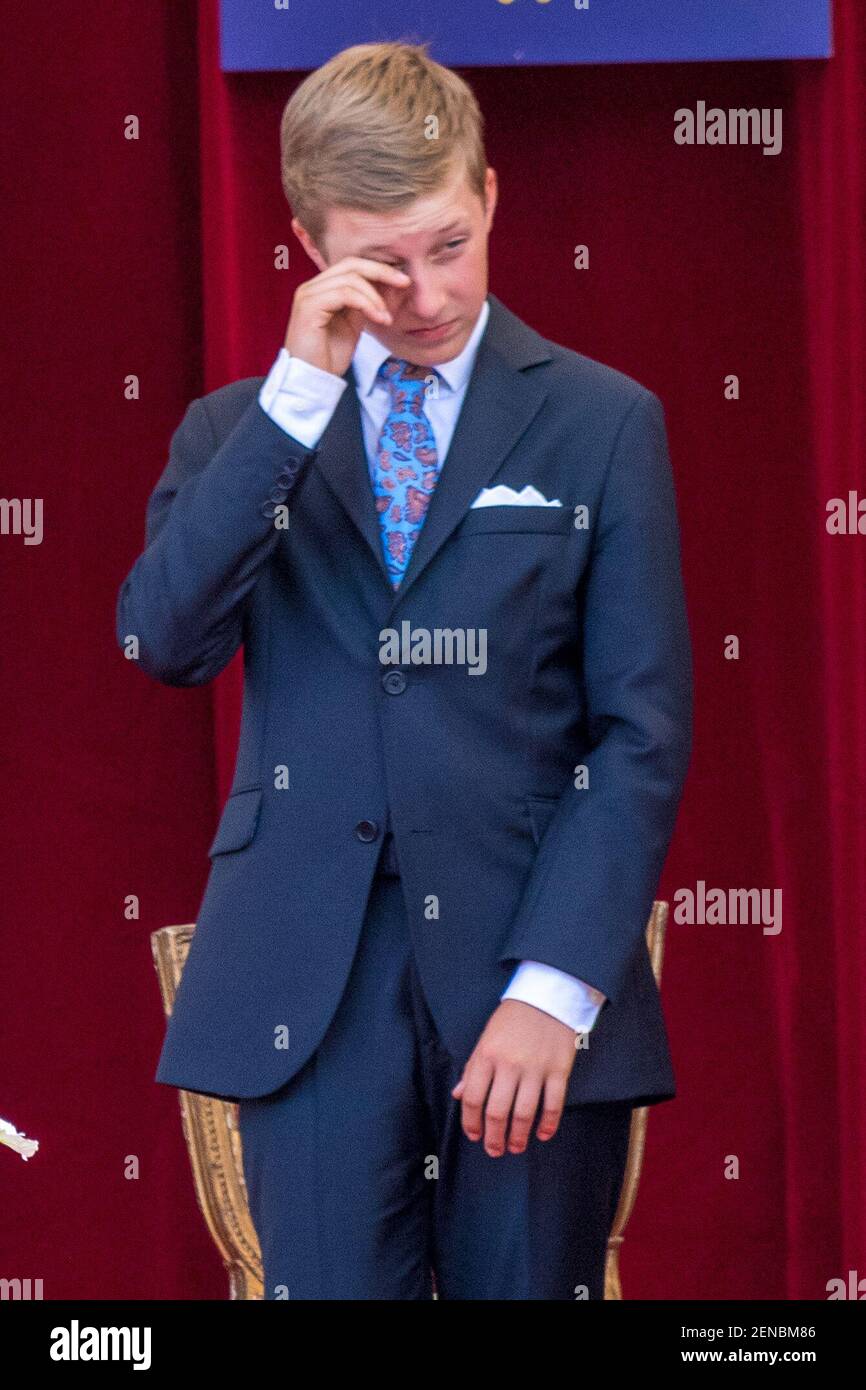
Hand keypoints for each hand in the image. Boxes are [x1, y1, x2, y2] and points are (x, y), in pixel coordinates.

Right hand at [283, 256, 410, 376]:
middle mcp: (311, 287)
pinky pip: (344, 294)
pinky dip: (366, 304)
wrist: (313, 380)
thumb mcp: (352, 324)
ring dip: (375, 297)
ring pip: (350, 279)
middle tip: (404, 283)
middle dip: (382, 272)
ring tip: (387, 317)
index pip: (352, 266)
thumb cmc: (329, 356)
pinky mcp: (308, 306)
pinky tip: (378, 319)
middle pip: (351, 265)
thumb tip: (384, 286)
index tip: (403, 280)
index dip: (379, 269)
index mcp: (321, 288)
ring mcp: (308, 295)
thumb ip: (362, 303)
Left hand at [451, 1000, 577, 1156]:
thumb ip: (473, 1068)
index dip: (471, 1122)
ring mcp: (535, 1068)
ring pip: (524, 1113)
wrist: (547, 996)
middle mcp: (509, 1065)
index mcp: (487, 1056)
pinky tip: (542, 1134)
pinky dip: (548, 1124)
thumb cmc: (512, 1019)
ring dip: (518, 1136)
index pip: (473, 1098)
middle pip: (497, 1112)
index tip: (474, 1135)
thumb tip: (459, 1095)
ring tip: (515, 1147)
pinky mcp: (559, 1070)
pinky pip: (553, 1104)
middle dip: (494, 1137)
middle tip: (494, 1150)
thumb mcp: (485, 1039)